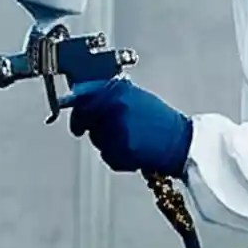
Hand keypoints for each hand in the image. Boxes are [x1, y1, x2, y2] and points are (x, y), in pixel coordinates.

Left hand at [68, 78, 192, 177]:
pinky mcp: (123, 151)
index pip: (86, 93)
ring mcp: (118, 131)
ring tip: (127, 137)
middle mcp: (116, 109)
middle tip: (84, 127)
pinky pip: (107, 155)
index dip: (73, 99)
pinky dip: (116, 156)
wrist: (182, 143)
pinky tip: (132, 150)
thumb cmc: (161, 121)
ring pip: (96, 139)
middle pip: (86, 118)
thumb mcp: (136, 97)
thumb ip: (110, 93)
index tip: (64, 102)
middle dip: (84, 123)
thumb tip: (83, 90)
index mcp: (120, 92)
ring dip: (104, 140)